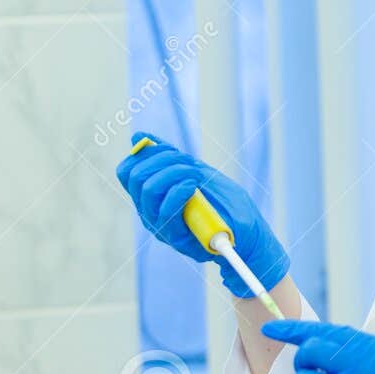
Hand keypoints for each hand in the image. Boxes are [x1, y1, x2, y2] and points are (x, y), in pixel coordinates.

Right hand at [116, 134, 289, 298]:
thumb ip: (167, 157)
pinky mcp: (174, 238)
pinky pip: (165, 211)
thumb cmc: (222, 200)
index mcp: (150, 195)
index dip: (144, 153)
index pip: (127, 171)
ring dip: (174, 172)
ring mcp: (160, 225)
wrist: (247, 231)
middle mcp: (149, 210)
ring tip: (196, 174)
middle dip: (163, 159)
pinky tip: (193, 186)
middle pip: (135, 177)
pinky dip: (179, 191)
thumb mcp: (195, 171)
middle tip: (189, 162)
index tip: (171, 149)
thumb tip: (139, 136)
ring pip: (148, 189)